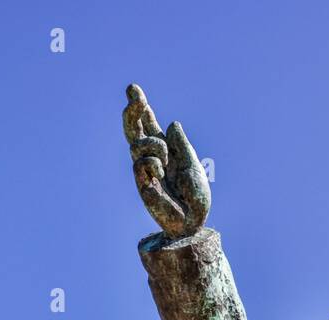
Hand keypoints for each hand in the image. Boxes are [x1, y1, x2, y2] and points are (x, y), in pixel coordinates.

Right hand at [122, 84, 209, 237]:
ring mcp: (145, 170)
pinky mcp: (141, 182)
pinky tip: (161, 175)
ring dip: (153, 146)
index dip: (142, 109)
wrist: (192, 220)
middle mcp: (152, 157)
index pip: (150, 126)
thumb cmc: (195, 195)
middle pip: (135, 130)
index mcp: (165, 150)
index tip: (133, 90)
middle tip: (133, 96)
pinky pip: (141, 162)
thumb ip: (181, 144)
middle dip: (133, 111)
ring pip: (137, 143)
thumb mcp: (191, 163)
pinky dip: (153, 164)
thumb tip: (172, 124)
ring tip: (165, 161)